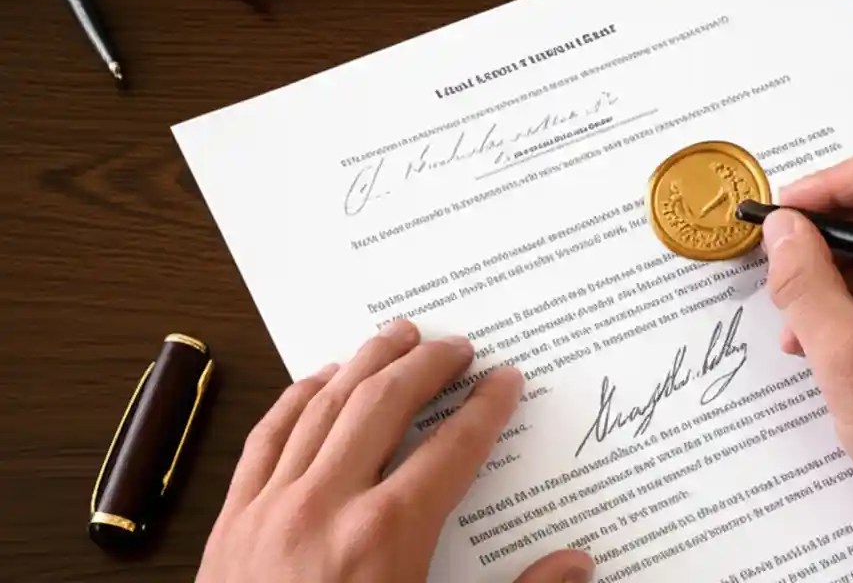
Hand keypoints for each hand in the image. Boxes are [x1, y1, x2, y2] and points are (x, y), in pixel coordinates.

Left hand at [196, 320, 592, 582]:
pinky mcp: (232, 522)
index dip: (485, 407)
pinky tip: (319, 379)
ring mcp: (272, 509)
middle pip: (385, 405)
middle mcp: (328, 507)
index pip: (452, 447)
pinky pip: (266, 438)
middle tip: (456, 345)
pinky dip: (296, 399)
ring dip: (365, 363)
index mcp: (387, 538)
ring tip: (396, 336)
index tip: (504, 381)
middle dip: (427, 365)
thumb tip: (576, 565)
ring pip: (324, 406)